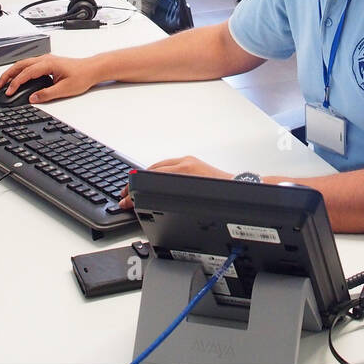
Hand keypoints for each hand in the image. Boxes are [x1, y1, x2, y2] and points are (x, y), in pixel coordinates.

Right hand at [0, 55, 96, 103]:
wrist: (93, 69)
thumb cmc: (83, 75)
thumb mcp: (65, 89)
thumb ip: (47, 94)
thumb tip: (33, 98)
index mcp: (48, 64)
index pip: (26, 73)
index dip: (15, 83)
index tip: (9, 92)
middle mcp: (45, 59)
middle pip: (20, 65)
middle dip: (8, 75)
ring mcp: (46, 60)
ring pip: (24, 64)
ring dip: (13, 72)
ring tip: (4, 83)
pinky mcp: (48, 63)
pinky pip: (29, 65)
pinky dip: (20, 71)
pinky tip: (18, 78)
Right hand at [117, 156, 232, 209]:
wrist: (238, 188)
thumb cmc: (221, 196)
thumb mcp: (189, 201)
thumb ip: (168, 199)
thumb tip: (152, 203)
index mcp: (182, 171)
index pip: (149, 178)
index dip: (133, 190)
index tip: (125, 198)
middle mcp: (184, 163)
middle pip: (150, 170)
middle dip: (135, 183)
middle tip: (127, 194)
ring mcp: (188, 161)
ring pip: (159, 165)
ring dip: (146, 176)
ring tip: (138, 188)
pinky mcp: (193, 162)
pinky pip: (170, 164)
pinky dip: (158, 172)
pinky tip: (156, 181)